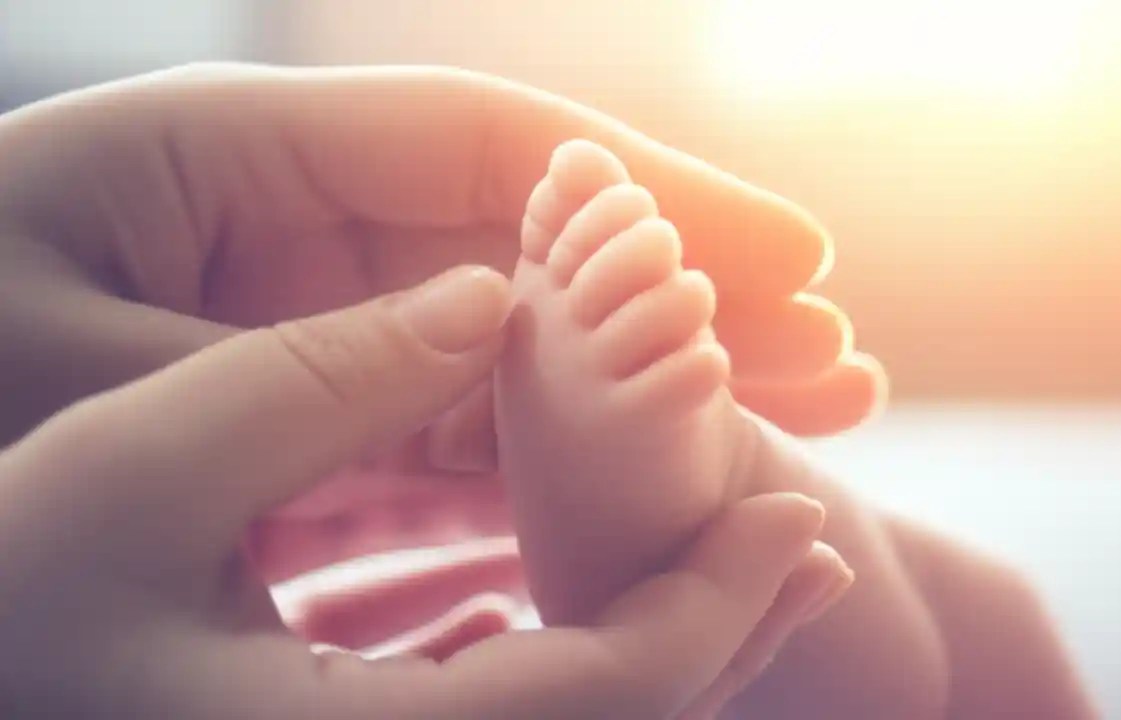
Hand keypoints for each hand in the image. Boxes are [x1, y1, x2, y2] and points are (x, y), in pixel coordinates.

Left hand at [0, 61, 881, 592]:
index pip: (484, 145)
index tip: (794, 252)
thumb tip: (489, 334)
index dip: (650, 192)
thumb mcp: (67, 373)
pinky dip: (559, 458)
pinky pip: (459, 431)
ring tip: (794, 423)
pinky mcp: (316, 416)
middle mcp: (293, 230)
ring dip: (651, 389)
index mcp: (227, 157)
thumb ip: (283, 361)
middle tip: (835, 361)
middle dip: (690, 303)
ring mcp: (316, 326)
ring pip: (518, 351)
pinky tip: (657, 483)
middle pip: (532, 249)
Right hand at [0, 267, 853, 718]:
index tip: (793, 515)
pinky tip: (578, 605)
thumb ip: (324, 372)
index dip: (712, 609)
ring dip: (667, 652)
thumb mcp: (141, 462)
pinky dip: (571, 668)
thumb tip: (488, 300)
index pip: (596, 700)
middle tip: (807, 545)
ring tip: (744, 568)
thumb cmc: (12, 584)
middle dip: (724, 639)